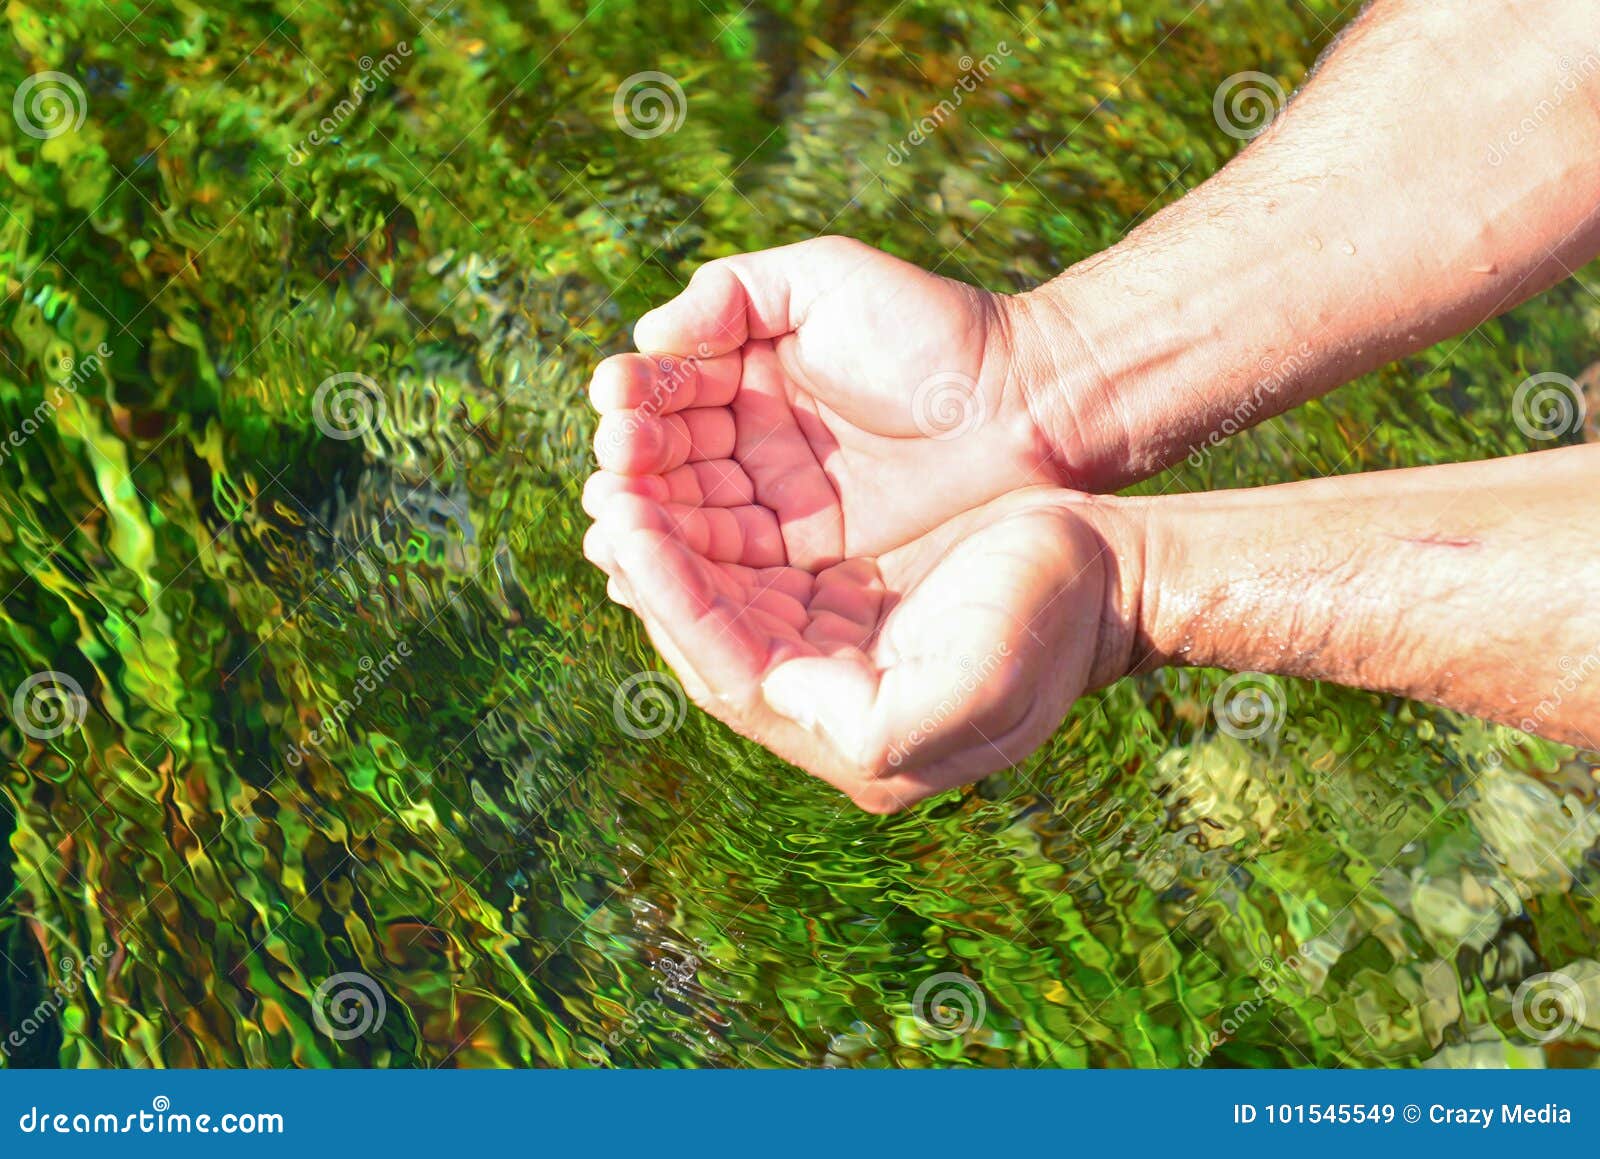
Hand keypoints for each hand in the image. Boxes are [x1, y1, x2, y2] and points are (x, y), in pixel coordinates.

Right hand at [584, 235, 1068, 566]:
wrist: (1017, 401)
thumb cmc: (929, 325)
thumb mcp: (826, 279)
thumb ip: (734, 294)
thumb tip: (649, 333)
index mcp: (742, 363)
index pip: (670, 382)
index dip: (638, 392)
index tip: (618, 398)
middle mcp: (746, 429)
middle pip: (669, 450)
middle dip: (635, 456)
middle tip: (616, 460)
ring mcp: (770, 490)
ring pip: (690, 506)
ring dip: (650, 513)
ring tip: (615, 514)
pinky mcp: (801, 546)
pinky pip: (734, 556)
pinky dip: (690, 560)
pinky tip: (649, 560)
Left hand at [584, 485, 1135, 811]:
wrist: (1108, 574)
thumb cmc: (1052, 620)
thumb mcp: (979, 683)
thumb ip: (882, 724)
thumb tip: (784, 706)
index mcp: (851, 738)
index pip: (729, 671)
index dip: (671, 601)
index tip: (622, 527)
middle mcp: (827, 709)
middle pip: (709, 641)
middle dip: (652, 571)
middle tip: (601, 498)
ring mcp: (830, 658)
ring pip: (722, 605)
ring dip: (670, 548)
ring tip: (619, 484)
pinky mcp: (840, 610)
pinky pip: (750, 574)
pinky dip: (709, 536)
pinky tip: (674, 492)